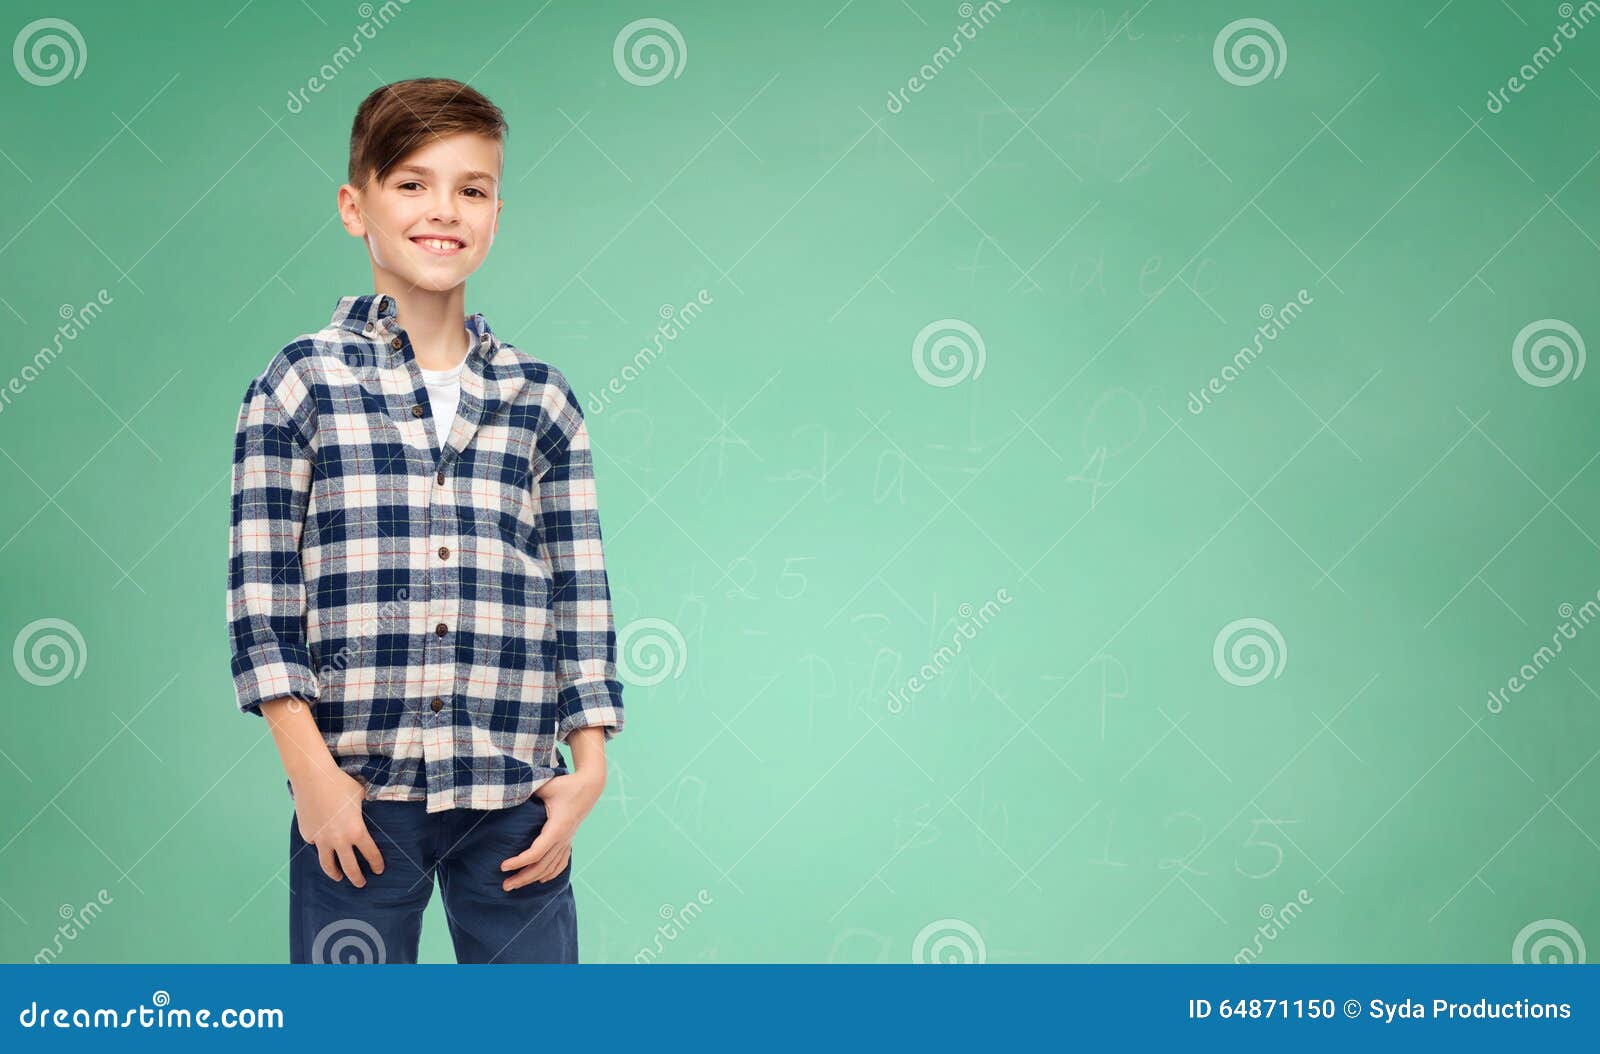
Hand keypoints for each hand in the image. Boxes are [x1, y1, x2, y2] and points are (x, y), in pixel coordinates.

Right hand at [294, 765, 384, 887]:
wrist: (313, 777)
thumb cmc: (340, 783)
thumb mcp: (360, 796)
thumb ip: (364, 810)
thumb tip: (366, 813)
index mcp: (356, 831)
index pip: (370, 854)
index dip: (376, 864)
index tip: (378, 870)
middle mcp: (339, 840)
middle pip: (350, 868)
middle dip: (357, 878)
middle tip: (361, 883)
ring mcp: (321, 840)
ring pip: (328, 864)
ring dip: (335, 873)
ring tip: (339, 877)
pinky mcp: (308, 835)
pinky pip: (316, 845)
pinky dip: (321, 848)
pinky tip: (323, 847)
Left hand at [499, 768, 604, 891]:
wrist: (590, 787)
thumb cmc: (566, 785)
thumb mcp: (546, 786)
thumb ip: (527, 792)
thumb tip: (507, 796)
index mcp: (557, 828)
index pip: (536, 853)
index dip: (519, 862)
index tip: (503, 866)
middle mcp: (563, 839)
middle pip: (542, 866)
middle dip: (523, 878)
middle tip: (505, 886)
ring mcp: (567, 841)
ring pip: (550, 868)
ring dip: (533, 879)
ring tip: (515, 885)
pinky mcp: (569, 840)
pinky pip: (561, 863)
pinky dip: (551, 874)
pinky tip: (541, 880)